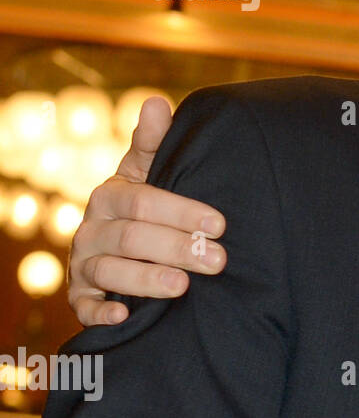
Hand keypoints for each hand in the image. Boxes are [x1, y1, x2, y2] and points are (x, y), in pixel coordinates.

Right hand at [68, 96, 226, 325]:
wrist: (120, 244)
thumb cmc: (145, 204)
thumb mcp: (149, 172)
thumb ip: (153, 143)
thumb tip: (157, 102)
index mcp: (110, 195)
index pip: (143, 201)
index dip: (181, 211)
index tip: (219, 222)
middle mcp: (91, 229)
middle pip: (132, 238)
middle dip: (177, 248)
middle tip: (218, 259)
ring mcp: (84, 264)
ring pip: (109, 271)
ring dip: (146, 279)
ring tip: (183, 286)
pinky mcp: (81, 296)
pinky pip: (82, 307)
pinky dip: (100, 312)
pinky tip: (125, 315)